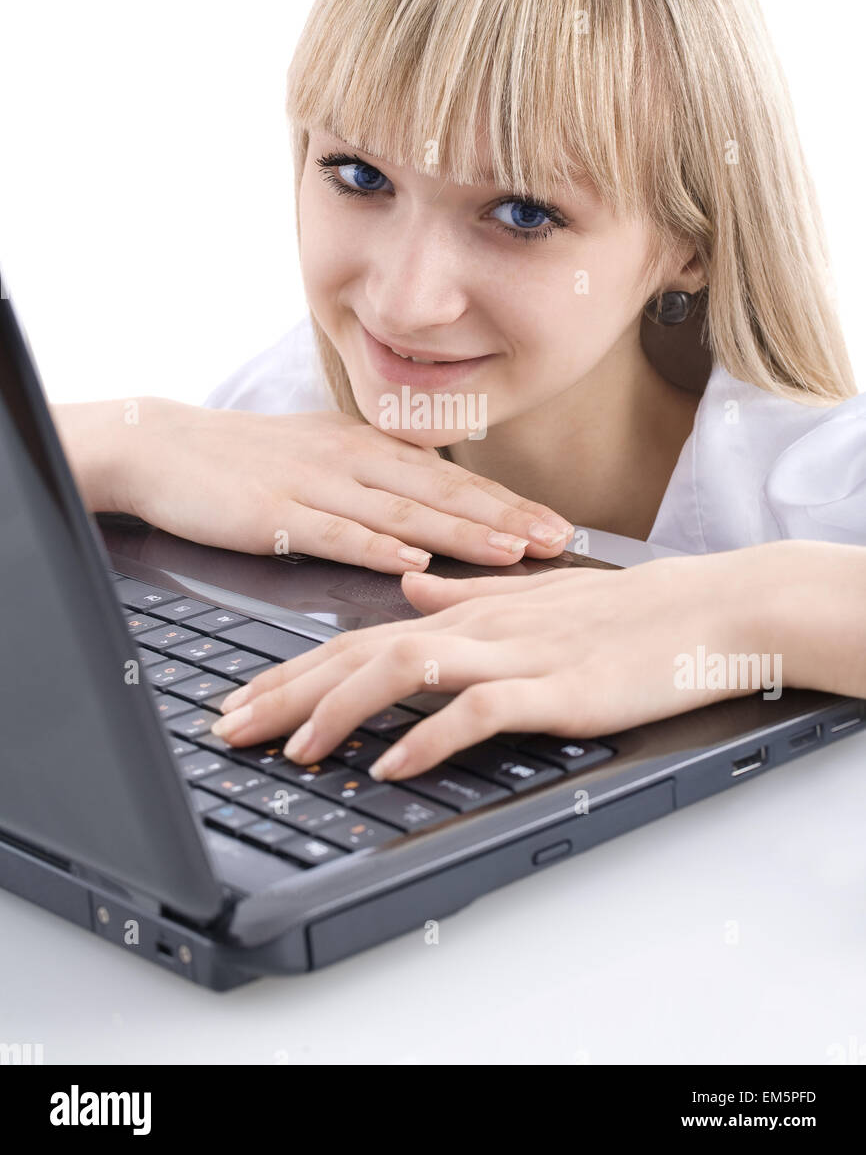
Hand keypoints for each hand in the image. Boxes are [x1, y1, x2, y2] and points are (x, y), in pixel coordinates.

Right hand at [111, 400, 572, 570]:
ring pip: (402, 511)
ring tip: (512, 553)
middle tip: (559, 540)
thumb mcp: (321, 454)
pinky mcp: (275, 511)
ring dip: (461, 533)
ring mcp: (314, 483)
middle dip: (506, 518)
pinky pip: (334, 531)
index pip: (451, 477)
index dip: (507, 502)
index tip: (556, 523)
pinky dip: (377, 547)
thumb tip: (432, 502)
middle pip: (442, 491)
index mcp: (366, 447)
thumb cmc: (245, 457)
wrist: (164, 445)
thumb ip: (376, 477)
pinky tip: (414, 564)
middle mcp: (351, 459)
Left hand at [211, 546, 773, 777]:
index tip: (242, 702)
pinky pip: (476, 712)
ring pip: (405, 669)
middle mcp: (478, 627)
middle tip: (230, 729)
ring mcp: (515, 655)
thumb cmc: (626, 614)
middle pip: (361, 652)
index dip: (292, 671)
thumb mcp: (534, 600)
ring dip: (341, 710)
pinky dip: (427, 738)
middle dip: (287, 693)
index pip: (359, 638)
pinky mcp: (553, 689)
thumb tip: (410, 596)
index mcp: (469, 612)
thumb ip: (467, 598)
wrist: (705, 613)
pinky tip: (391, 766)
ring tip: (297, 751)